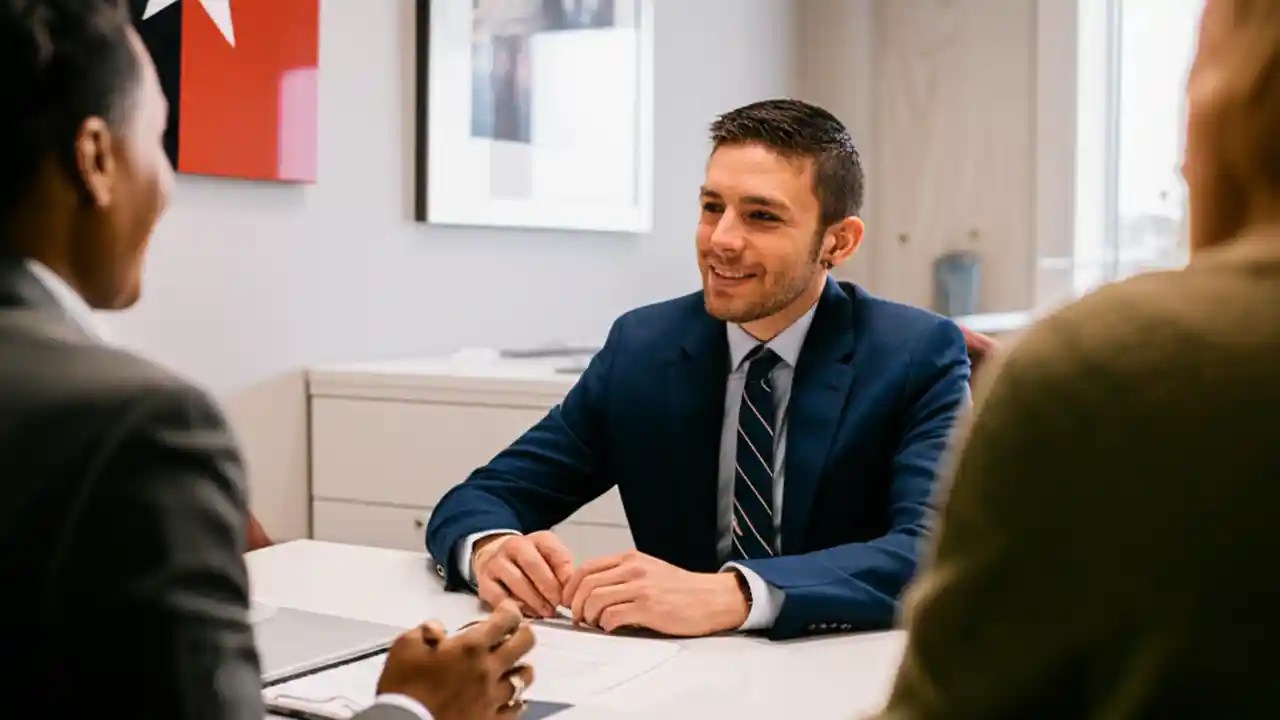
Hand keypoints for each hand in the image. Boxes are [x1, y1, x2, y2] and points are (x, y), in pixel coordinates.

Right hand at [376, 601, 535, 719]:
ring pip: (524, 676)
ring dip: (519, 666)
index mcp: (470, 647)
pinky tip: (509, 697)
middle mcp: (488, 669)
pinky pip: (515, 708)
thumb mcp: (405, 647)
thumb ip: (425, 630)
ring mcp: (492, 697)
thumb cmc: (404, 689)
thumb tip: (437, 630)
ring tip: (512, 665)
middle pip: (525, 643)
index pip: (506, 620)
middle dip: (522, 631)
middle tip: (515, 631)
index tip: (506, 609)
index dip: (509, 610)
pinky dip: (515, 699)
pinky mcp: (490, 719)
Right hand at [473, 531, 574, 618]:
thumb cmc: (531, 563)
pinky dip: (514, 608)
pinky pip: (499, 597)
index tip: (571, 593)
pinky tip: (525, 616)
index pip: (555, 552)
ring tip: (546, 612)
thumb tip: (572, 592)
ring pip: (516, 581)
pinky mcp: (484, 582)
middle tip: (558, 605)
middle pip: (533, 564)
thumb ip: (563, 571)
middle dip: (549, 587)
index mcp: (537, 539)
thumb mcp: (551, 560)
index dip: (565, 575)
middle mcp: (514, 545)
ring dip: (534, 600)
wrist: (495, 557)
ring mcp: (497, 562)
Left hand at [563, 550, 749, 636]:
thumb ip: (622, 575)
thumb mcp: (648, 570)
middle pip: (586, 584)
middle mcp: (633, 569)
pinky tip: (612, 628)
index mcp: (630, 559)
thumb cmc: (680, 589)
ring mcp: (640, 588)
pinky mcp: (648, 607)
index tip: (570, 602)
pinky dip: (605, 625)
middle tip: (578, 618)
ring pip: (595, 599)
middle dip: (575, 604)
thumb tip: (590, 592)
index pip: (586, 568)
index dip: (571, 588)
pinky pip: (612, 616)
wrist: (711, 598)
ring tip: (595, 624)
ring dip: (589, 616)